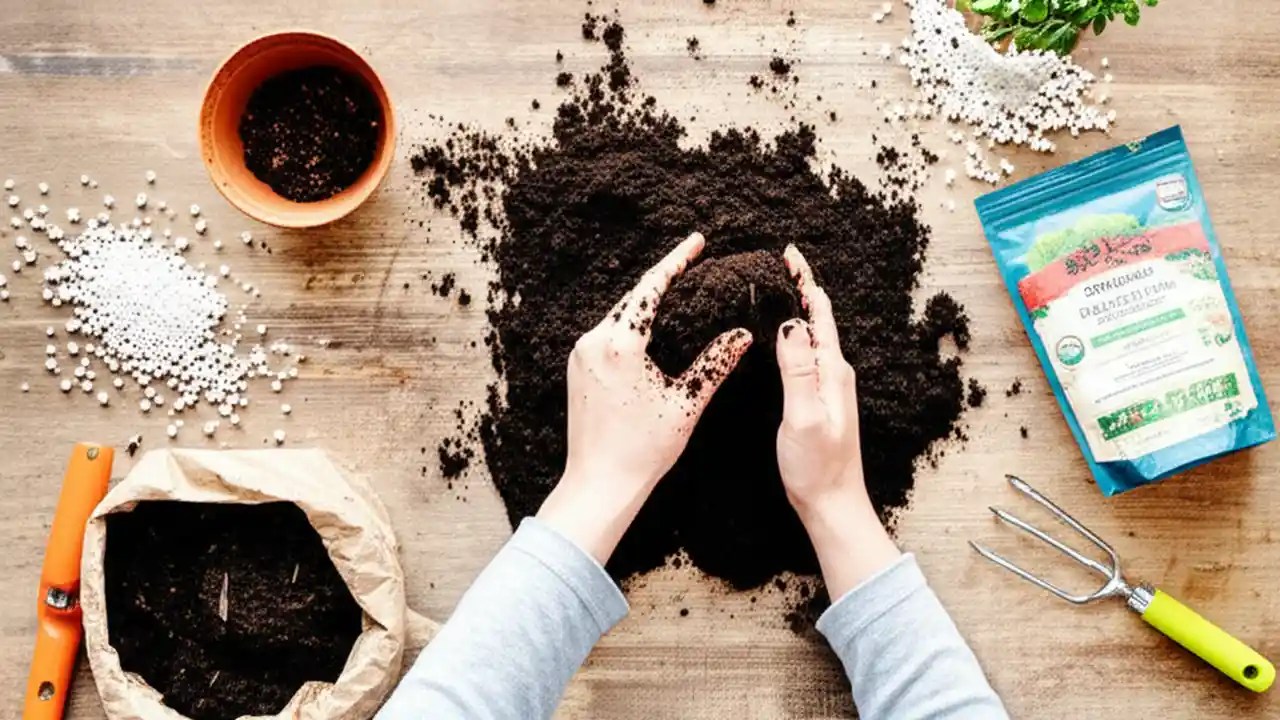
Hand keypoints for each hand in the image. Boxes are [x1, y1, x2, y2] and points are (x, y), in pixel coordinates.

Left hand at [538, 233, 752, 562]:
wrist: (598, 485)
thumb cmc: (642, 449)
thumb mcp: (687, 402)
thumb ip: (714, 362)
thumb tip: (742, 334)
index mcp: (620, 344)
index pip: (652, 288)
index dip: (677, 260)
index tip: (696, 240)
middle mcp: (593, 342)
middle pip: (633, 298)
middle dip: (663, 280)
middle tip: (692, 261)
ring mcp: (580, 356)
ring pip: (619, 317)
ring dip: (646, 304)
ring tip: (676, 291)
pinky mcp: (577, 370)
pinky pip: (607, 335)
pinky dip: (631, 326)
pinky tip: (649, 329)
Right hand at [776, 244, 899, 597]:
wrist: (832, 505)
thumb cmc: (816, 468)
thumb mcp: (802, 416)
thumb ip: (798, 369)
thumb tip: (791, 321)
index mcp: (832, 371)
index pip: (819, 314)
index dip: (804, 281)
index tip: (789, 253)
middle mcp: (835, 373)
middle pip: (819, 318)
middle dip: (801, 287)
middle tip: (780, 261)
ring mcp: (829, 387)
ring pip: (814, 335)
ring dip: (799, 308)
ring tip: (779, 287)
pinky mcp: (819, 400)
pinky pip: (807, 355)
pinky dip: (795, 335)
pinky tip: (783, 337)